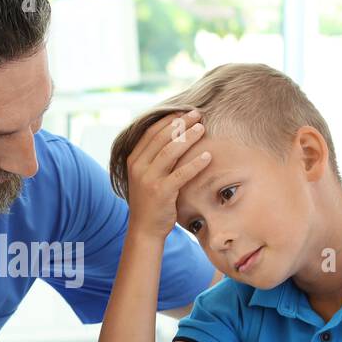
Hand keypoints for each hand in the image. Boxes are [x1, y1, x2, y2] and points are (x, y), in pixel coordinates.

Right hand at [124, 109, 210, 239]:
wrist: (144, 229)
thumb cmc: (150, 201)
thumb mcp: (146, 176)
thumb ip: (154, 158)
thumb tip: (173, 135)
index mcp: (133, 160)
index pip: (150, 132)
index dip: (168, 119)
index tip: (183, 111)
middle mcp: (138, 167)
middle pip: (161, 138)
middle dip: (180, 123)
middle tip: (197, 114)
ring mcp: (148, 179)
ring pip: (170, 151)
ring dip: (188, 137)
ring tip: (202, 128)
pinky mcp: (161, 192)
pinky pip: (181, 173)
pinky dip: (195, 163)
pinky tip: (208, 156)